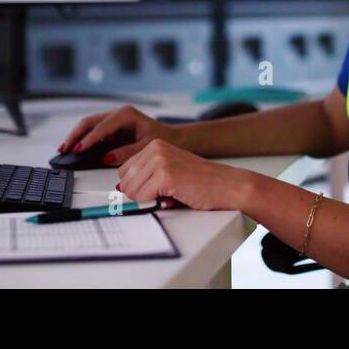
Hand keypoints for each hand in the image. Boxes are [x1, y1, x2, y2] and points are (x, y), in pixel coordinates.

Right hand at [58, 104, 181, 165]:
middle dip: (75, 135)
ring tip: (64, 149)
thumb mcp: (146, 147)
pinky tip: (74, 148)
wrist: (172, 138)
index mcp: (126, 114)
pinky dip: (82, 139)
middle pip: (89, 122)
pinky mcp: (111, 128)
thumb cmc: (163, 139)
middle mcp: (117, 114)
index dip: (89, 139)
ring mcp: (113, 120)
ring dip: (75, 137)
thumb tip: (107, 157)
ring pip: (88, 125)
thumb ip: (127, 152)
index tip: (79, 149)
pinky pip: (92, 132)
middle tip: (65, 149)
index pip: (101, 126)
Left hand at [115, 139, 252, 210]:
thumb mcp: (169, 172)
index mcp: (155, 145)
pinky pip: (142, 197)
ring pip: (131, 190)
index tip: (151, 191)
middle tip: (162, 194)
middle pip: (124, 180)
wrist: (228, 185)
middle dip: (139, 194)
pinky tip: (172, 198)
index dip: (136, 186)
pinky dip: (153, 203)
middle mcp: (155, 148)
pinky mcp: (165, 174)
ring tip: (169, 195)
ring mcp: (160, 160)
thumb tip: (121, 188)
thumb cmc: (203, 182)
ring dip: (147, 200)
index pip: (124, 169)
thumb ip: (146, 176)